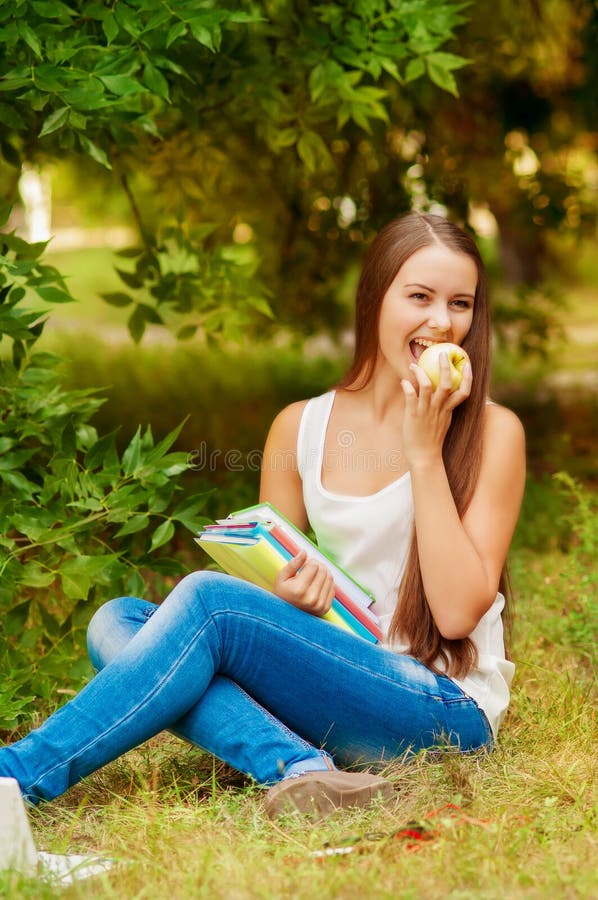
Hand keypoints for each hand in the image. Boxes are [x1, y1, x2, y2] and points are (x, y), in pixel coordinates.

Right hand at [273, 550, 334, 616]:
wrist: (284, 617)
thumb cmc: (282, 594)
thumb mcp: (281, 578)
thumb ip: (293, 564)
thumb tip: (304, 551)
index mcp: (299, 589)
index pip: (314, 565)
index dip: (309, 561)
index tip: (303, 565)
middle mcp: (311, 598)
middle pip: (324, 570)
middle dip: (317, 565)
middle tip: (308, 568)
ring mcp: (320, 605)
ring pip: (330, 578)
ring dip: (323, 572)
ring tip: (313, 575)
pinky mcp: (325, 608)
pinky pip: (332, 588)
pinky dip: (326, 582)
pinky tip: (317, 584)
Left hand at [400, 351, 472, 466]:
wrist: (424, 457)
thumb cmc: (432, 440)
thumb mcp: (443, 422)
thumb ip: (444, 408)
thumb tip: (442, 396)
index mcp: (448, 410)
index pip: (463, 391)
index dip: (467, 377)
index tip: (466, 364)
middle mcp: (439, 409)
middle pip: (446, 384)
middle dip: (445, 367)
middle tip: (442, 353)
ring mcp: (426, 411)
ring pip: (427, 387)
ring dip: (420, 373)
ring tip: (414, 365)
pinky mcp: (413, 415)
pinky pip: (410, 397)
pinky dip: (407, 387)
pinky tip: (403, 381)